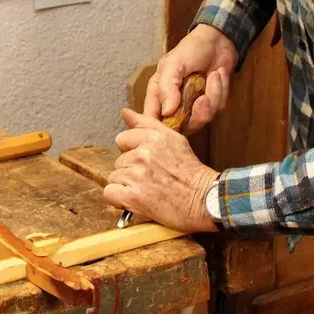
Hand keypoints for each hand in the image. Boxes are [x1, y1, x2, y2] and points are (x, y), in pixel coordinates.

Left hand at [104, 109, 220, 232]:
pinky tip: (135, 200)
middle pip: (119, 160)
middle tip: (150, 178)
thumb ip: (146, 124)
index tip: (146, 162)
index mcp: (153, 137)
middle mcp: (143, 153)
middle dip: (131, 170)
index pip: (123, 139)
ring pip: (114, 177)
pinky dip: (119, 199)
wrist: (203, 200)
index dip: (132, 152)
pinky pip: (110, 193)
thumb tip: (125, 112)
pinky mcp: (133, 195)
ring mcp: (137, 174)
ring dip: (126, 185)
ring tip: (147, 190)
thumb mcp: (174, 140)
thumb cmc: (191, 173)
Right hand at [145, 24, 237, 134]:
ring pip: (202, 119)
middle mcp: (174, 104)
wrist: (218, 40)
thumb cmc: (190, 49)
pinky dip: (220, 90)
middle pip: (181, 127)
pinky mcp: (211, 104)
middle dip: (196, 114)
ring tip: (214, 74)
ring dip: (212, 95)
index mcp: (159, 94)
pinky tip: (217, 75)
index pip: (152, 120)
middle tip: (203, 98)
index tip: (172, 127)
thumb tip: (167, 111)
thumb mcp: (173, 64)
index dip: (159, 129)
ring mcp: (193, 106)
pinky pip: (217, 108)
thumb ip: (167, 87)